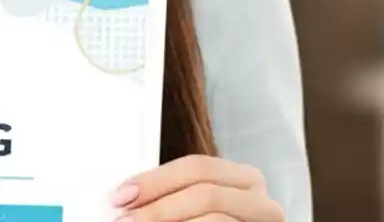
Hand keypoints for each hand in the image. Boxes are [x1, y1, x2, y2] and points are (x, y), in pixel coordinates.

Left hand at [109, 154, 283, 221]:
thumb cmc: (210, 220)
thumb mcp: (196, 204)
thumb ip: (172, 196)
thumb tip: (126, 197)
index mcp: (244, 180)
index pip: (197, 167)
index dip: (155, 180)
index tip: (121, 195)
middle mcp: (262, 201)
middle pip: (205, 193)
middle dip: (158, 207)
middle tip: (125, 219)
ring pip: (215, 219)